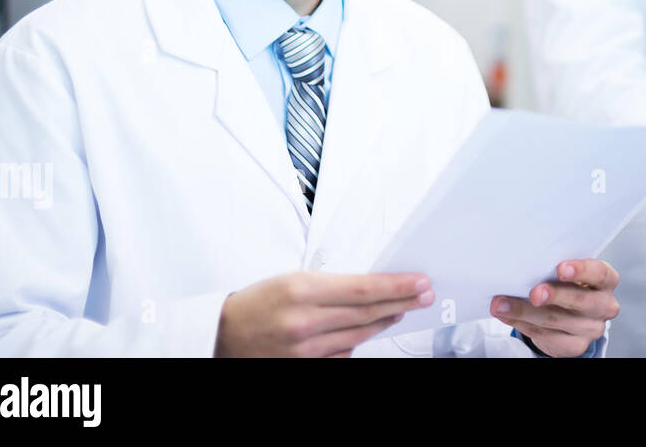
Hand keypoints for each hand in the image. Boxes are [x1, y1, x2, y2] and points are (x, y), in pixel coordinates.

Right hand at [214, 270, 433, 356]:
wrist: (222, 335)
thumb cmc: (256, 303)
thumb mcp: (292, 279)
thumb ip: (331, 284)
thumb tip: (372, 286)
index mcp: (301, 291)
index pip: (363, 288)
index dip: (397, 286)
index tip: (419, 282)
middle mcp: (304, 323)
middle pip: (367, 313)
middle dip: (402, 302)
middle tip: (424, 295)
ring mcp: (305, 350)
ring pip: (360, 335)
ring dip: (385, 321)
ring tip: (402, 309)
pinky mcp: (304, 367)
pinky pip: (344, 354)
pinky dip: (358, 342)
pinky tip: (368, 330)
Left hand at [490, 259, 619, 356]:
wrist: (571, 313)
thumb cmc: (568, 283)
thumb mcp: (569, 271)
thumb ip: (554, 266)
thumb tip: (522, 261)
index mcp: (606, 280)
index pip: (599, 273)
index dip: (581, 270)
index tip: (560, 268)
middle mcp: (604, 305)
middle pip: (580, 300)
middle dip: (554, 295)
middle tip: (533, 293)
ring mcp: (592, 329)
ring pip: (557, 320)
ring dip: (525, 311)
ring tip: (502, 304)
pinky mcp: (576, 346)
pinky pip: (546, 336)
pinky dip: (523, 324)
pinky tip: (508, 315)